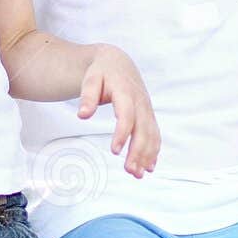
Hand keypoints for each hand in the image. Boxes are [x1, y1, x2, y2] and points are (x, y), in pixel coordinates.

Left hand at [78, 46, 159, 177]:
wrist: (118, 62)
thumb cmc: (101, 71)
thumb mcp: (90, 79)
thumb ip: (87, 96)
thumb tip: (82, 115)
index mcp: (125, 92)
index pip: (127, 115)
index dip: (122, 133)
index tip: (115, 151)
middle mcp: (140, 102)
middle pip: (143, 129)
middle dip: (138, 151)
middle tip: (130, 171)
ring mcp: (146, 109)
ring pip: (151, 134)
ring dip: (147, 155)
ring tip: (138, 174)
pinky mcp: (148, 115)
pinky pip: (154, 134)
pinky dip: (154, 151)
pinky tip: (149, 166)